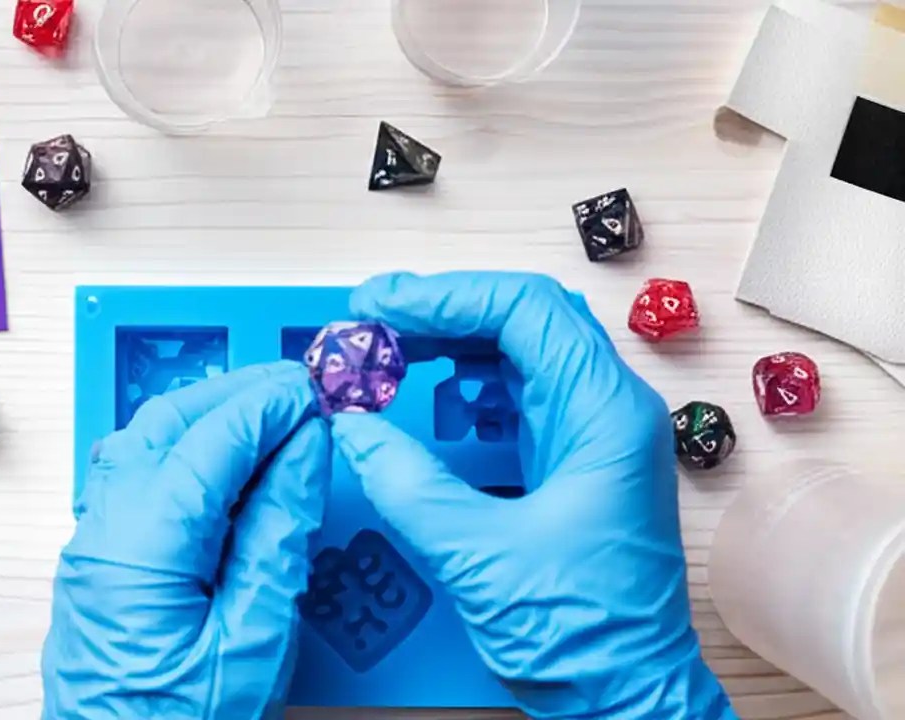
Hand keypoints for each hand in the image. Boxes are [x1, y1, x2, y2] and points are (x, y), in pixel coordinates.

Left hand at [42, 362, 327, 719]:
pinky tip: (224, 456)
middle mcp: (103, 534)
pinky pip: (134, 473)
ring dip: (207, 414)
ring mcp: (92, 544)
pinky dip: (184, 446)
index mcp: (140, 550)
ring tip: (269, 412)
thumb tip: (304, 453)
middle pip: (165, 423)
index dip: (266, 407)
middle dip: (235, 394)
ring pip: (143, 441)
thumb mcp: (253, 641)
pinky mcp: (99, 561)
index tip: (312, 392)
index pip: (209, 442)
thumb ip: (277, 535)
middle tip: (298, 389)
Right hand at [331, 272, 736, 719]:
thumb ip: (409, 488)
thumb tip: (351, 429)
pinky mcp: (571, 464)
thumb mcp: (480, 560)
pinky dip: (465, 384)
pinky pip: (516, 397)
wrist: (628, 698)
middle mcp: (607, 412)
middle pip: (524, 318)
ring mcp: (592, 436)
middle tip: (371, 318)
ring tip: (389, 348)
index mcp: (605, 417)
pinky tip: (428, 394)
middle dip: (443, 310)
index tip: (379, 305)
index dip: (445, 296)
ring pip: (520, 352)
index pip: (526, 310)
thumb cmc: (584, 637)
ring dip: (452, 341)